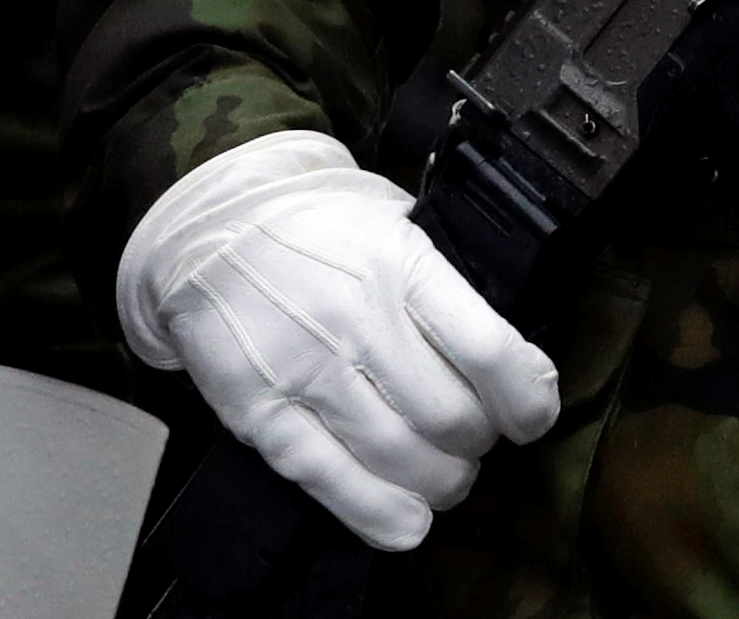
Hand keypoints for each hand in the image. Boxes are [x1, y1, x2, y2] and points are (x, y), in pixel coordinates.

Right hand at [117, 130, 559, 551]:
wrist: (206, 230)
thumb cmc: (314, 225)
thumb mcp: (391, 220)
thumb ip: (442, 279)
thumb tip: (506, 350)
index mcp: (397, 263)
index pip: (488, 350)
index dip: (527, 399)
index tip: (532, 413)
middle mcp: (355, 319)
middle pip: (451, 418)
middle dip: (479, 442)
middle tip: (473, 436)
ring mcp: (304, 371)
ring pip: (402, 460)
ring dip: (441, 481)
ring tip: (443, 472)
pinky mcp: (262, 413)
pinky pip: (334, 481)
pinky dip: (383, 514)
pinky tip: (409, 517)